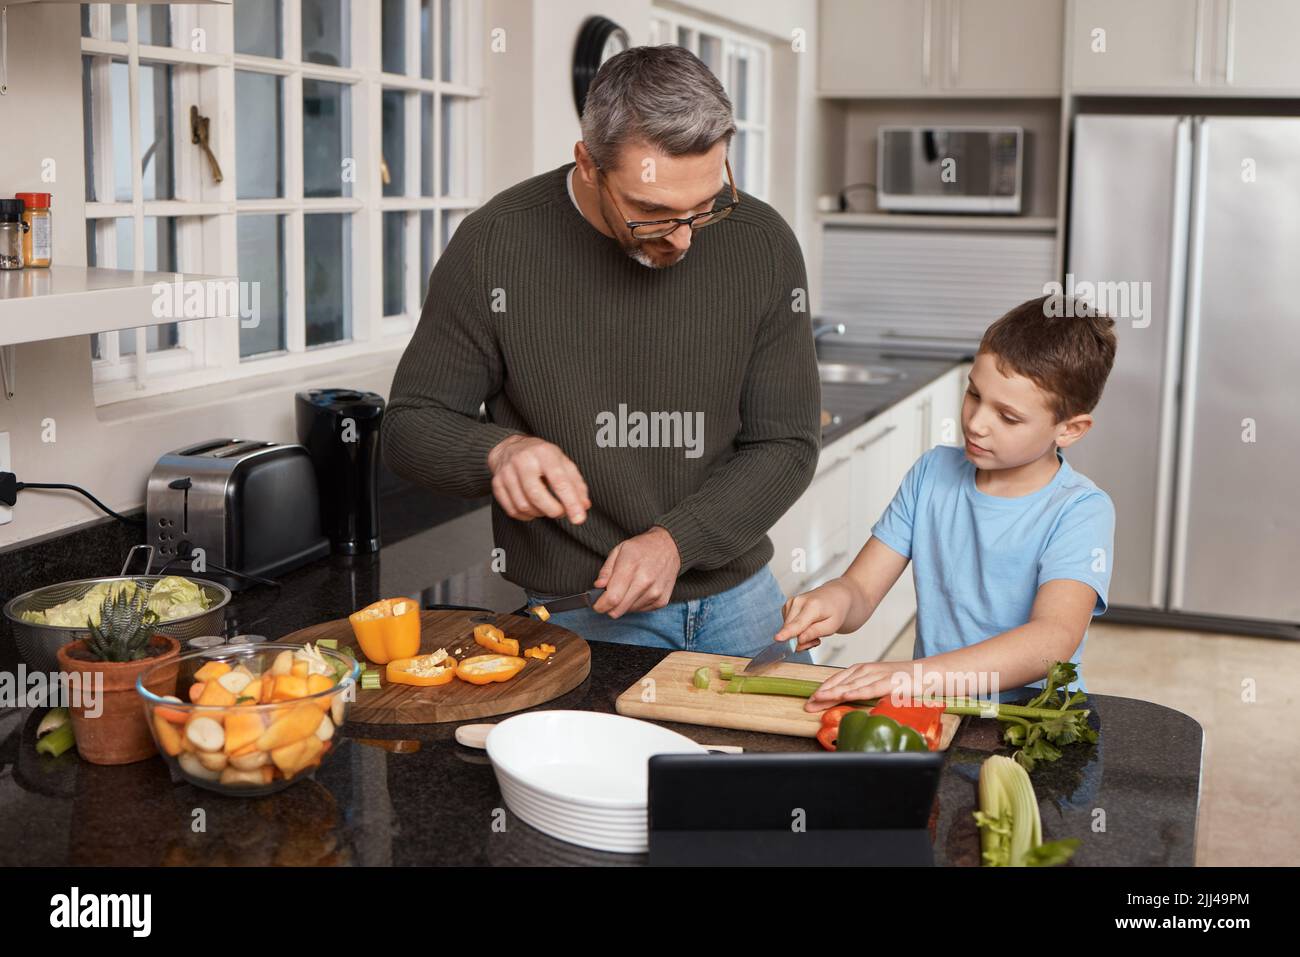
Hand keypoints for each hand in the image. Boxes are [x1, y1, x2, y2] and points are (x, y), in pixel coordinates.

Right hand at [487, 434, 590, 523]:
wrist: (508, 447)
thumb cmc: (541, 457)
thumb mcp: (563, 462)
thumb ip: (576, 484)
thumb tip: (584, 506)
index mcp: (544, 453)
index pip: (559, 481)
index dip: (571, 502)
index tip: (579, 518)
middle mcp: (523, 460)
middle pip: (537, 495)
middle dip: (553, 510)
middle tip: (561, 512)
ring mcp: (506, 472)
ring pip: (524, 505)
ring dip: (539, 513)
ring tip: (546, 506)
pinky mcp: (496, 484)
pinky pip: (512, 510)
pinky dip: (526, 515)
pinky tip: (532, 508)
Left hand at [591, 527, 680, 617]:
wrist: (669, 547)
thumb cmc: (642, 548)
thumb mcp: (619, 550)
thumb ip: (606, 570)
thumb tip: (598, 586)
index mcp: (631, 567)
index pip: (612, 598)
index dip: (600, 605)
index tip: (596, 604)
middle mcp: (645, 582)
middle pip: (618, 610)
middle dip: (609, 607)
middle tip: (608, 597)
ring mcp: (655, 593)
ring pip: (628, 611)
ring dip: (623, 604)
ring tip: (627, 588)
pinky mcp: (662, 600)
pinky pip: (641, 610)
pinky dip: (635, 604)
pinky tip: (638, 591)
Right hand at [773, 579, 854, 651]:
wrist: (835, 595)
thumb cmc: (835, 610)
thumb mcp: (832, 626)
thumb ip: (814, 633)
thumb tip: (798, 641)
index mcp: (812, 606)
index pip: (797, 624)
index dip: (786, 633)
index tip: (777, 638)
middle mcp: (798, 602)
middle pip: (790, 630)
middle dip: (801, 641)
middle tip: (817, 640)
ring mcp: (791, 602)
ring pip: (787, 629)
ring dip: (799, 636)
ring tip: (814, 630)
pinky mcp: (787, 606)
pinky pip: (787, 625)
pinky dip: (796, 630)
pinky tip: (807, 625)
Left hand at [804, 659, 919, 712]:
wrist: (928, 673)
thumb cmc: (903, 681)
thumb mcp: (878, 683)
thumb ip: (863, 690)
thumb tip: (846, 702)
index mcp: (863, 670)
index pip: (838, 680)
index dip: (823, 690)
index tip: (810, 701)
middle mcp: (867, 670)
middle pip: (840, 683)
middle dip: (823, 694)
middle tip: (808, 705)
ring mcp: (879, 675)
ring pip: (851, 685)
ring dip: (833, 693)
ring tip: (818, 700)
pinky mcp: (890, 683)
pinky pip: (870, 688)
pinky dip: (856, 691)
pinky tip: (844, 695)